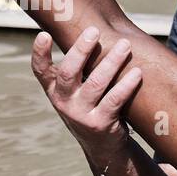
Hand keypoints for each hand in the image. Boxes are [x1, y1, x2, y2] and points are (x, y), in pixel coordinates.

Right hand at [31, 29, 143, 168]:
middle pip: (68, 72)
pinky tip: (137, 73)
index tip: (43, 35)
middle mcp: (63, 102)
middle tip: (94, 31)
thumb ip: (79, 67)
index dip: (39, 53)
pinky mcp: (100, 124)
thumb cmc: (91, 107)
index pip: (40, 71)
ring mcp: (80, 114)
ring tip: (125, 46)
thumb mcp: (77, 90)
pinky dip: (126, 85)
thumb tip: (93, 29)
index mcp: (54, 90)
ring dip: (111, 62)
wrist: (102, 146)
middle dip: (81, 50)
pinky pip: (115, 100)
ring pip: (95, 84)